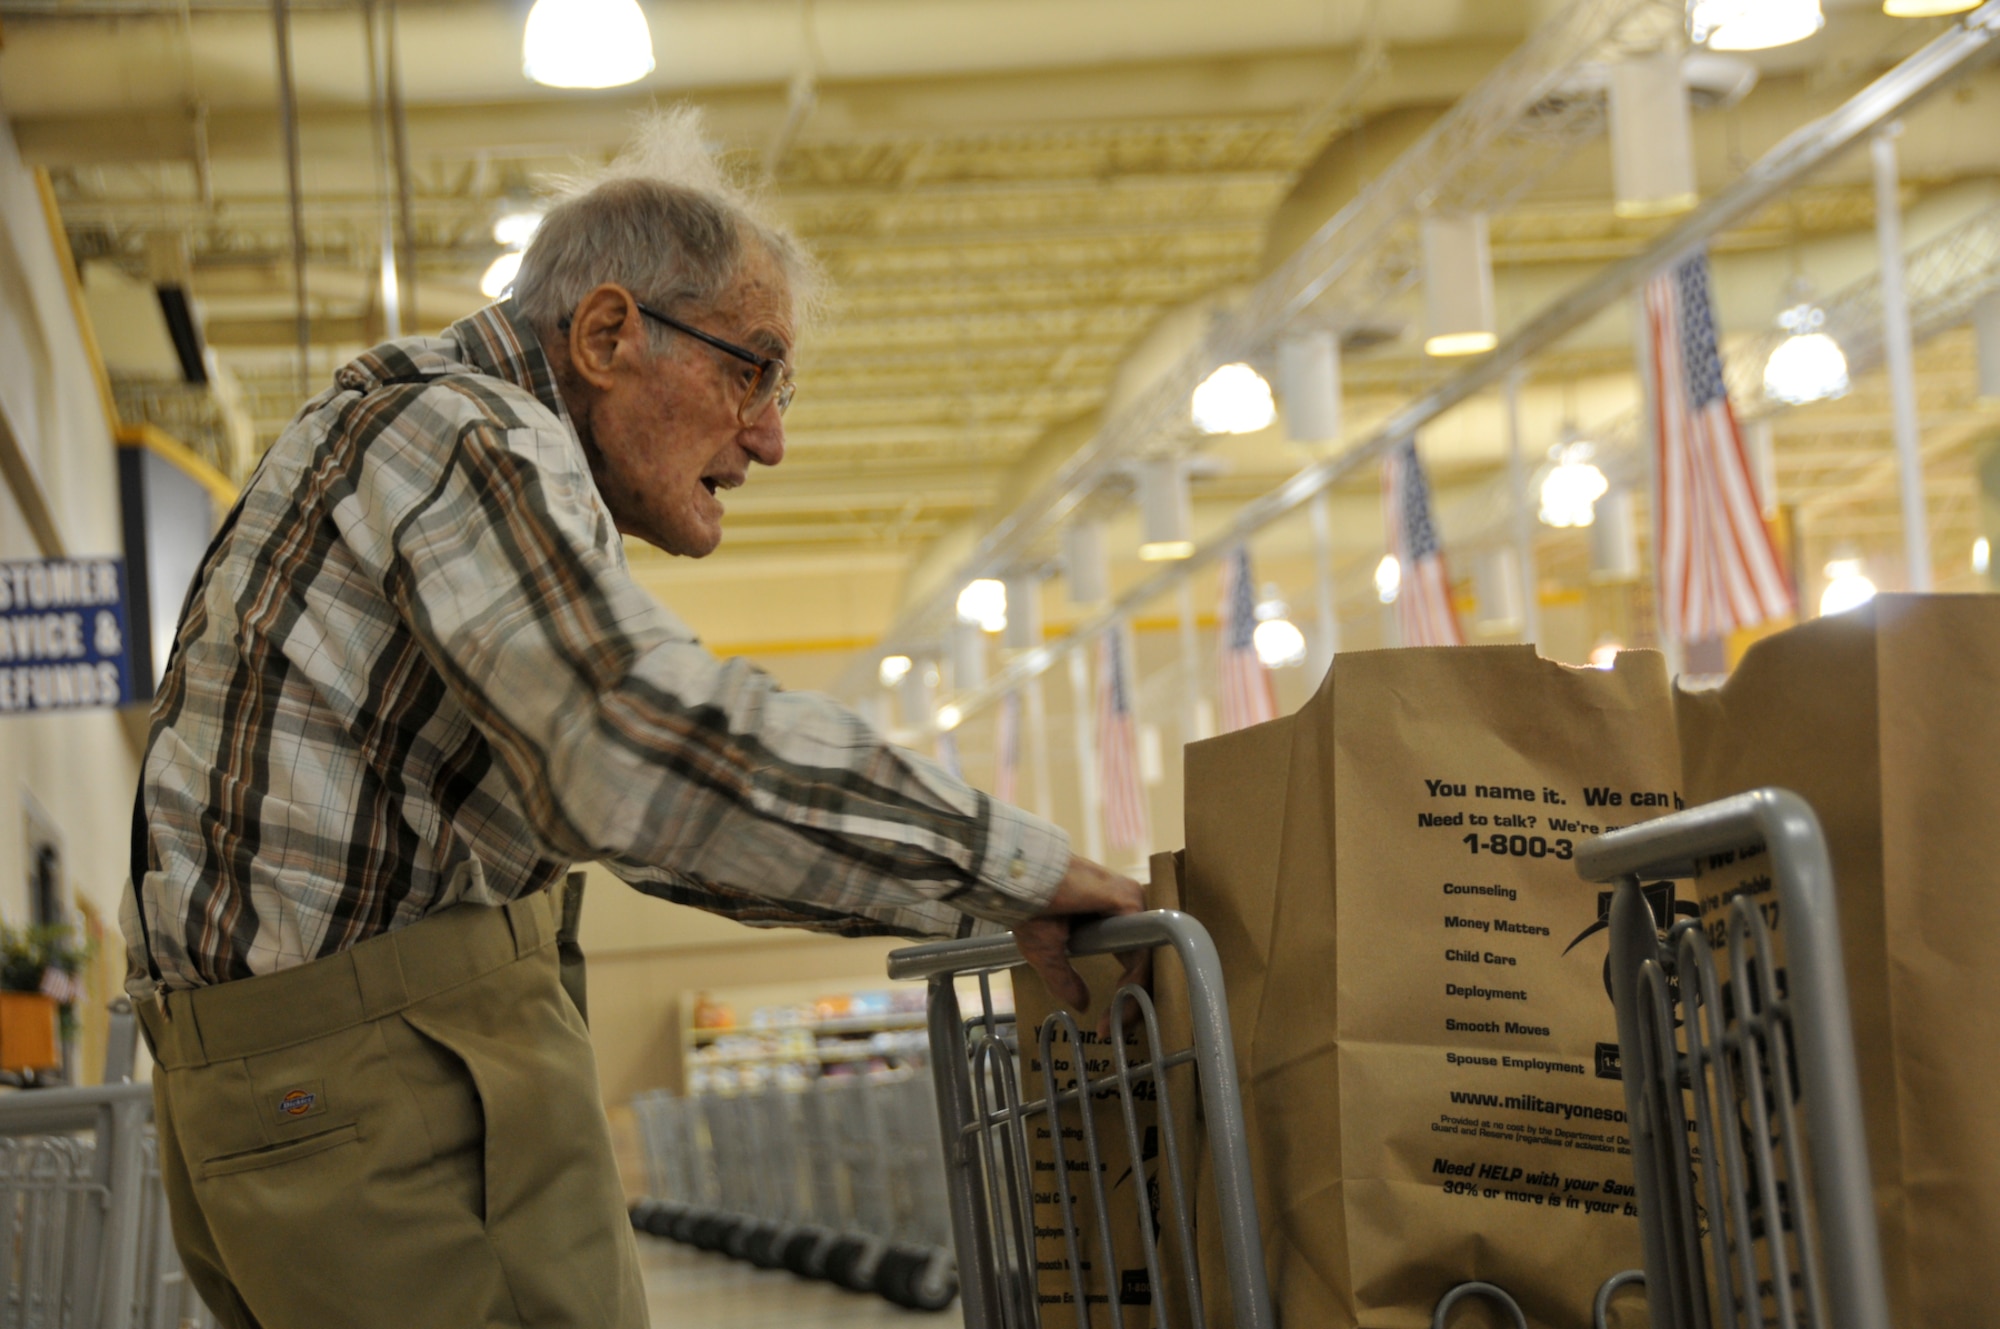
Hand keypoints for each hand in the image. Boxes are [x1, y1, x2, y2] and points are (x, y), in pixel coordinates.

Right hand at [1012, 856, 1150, 1035]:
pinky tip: (1119, 1003)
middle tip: (1115, 1029)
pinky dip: (1134, 981)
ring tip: (1116, 1023)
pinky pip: (1142, 949)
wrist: (1022, 883)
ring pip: (1147, 959)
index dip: (1126, 994)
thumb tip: (1081, 1005)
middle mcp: (1127, 910)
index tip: (1105, 1025)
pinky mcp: (1131, 902)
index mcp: (1110, 919)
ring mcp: (1133, 904)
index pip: (1131, 959)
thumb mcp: (1047, 953)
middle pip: (1145, 962)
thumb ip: (1066, 979)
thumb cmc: (1030, 908)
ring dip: (1135, 996)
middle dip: (1134, 1001)